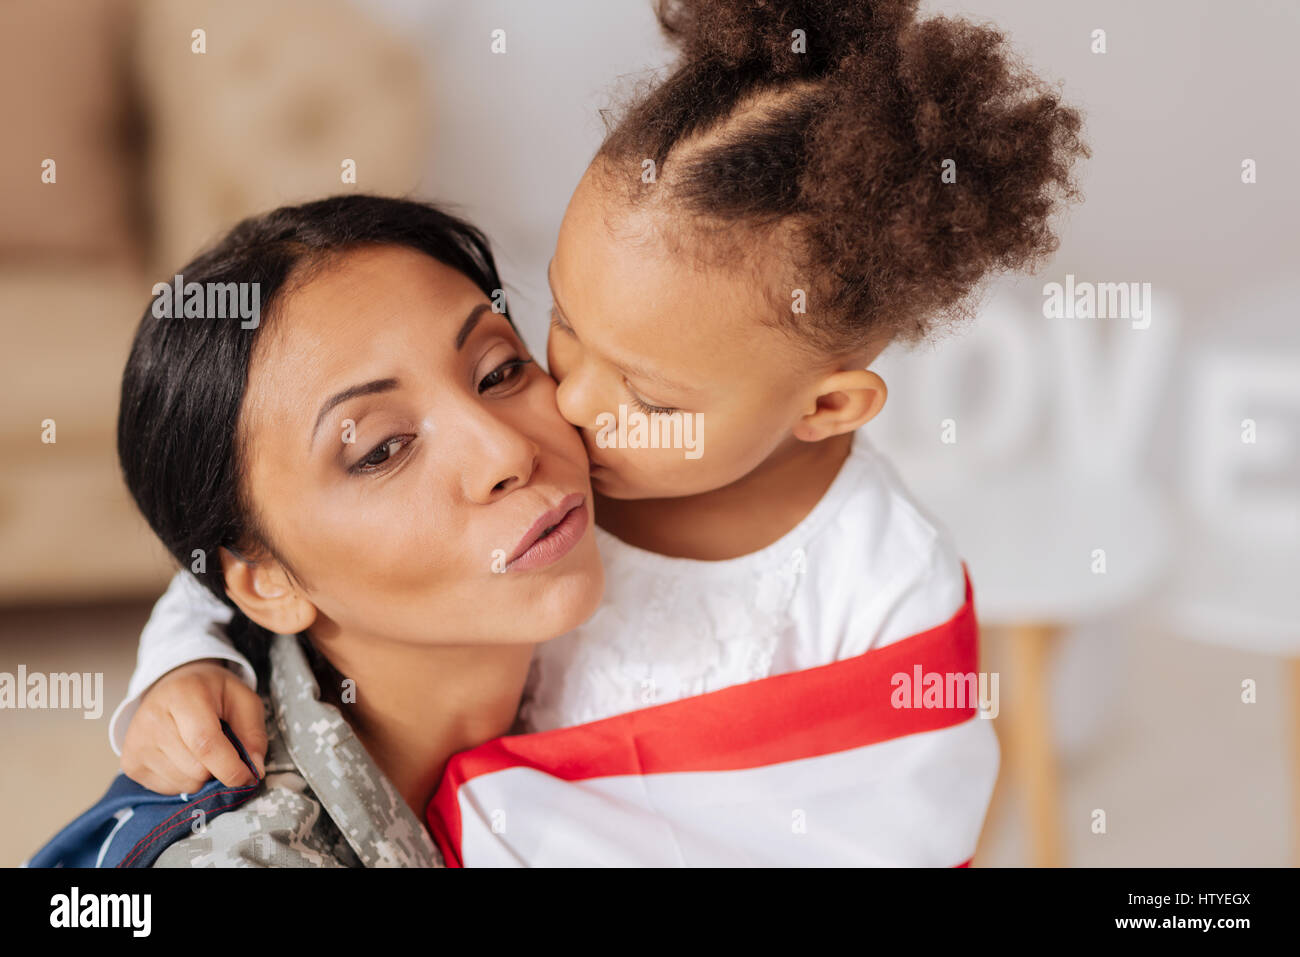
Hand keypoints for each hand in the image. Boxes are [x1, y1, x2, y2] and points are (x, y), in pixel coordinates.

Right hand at [120, 660, 267, 792]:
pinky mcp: (130, 763)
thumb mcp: (243, 699)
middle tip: (221, 747)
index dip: (230, 768)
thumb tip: (255, 770)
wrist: (173, 685)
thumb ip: (254, 733)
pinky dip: (184, 780)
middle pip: (196, 769)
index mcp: (183, 696)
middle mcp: (152, 719)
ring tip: (199, 749)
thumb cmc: (211, 693)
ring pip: (184, 783)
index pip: (205, 744)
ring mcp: (136, 742)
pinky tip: (183, 757)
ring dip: (202, 776)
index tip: (249, 777)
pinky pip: (168, 789)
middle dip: (219, 769)